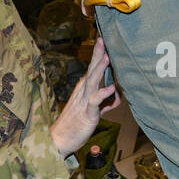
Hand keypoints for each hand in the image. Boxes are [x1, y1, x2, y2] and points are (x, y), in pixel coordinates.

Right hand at [50, 38, 119, 155]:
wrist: (61, 139)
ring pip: (92, 82)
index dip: (98, 54)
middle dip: (98, 54)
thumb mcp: (94, 110)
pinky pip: (95, 102)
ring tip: (107, 57)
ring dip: (100, 69)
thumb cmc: (77, 124)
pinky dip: (103, 94)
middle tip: (103, 39)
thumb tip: (118, 97)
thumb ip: (106, 102)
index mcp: (85, 88)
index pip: (92, 68)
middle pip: (91, 69)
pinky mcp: (87, 114)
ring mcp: (84, 102)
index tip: (104, 39)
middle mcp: (83, 92)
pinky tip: (111, 88)